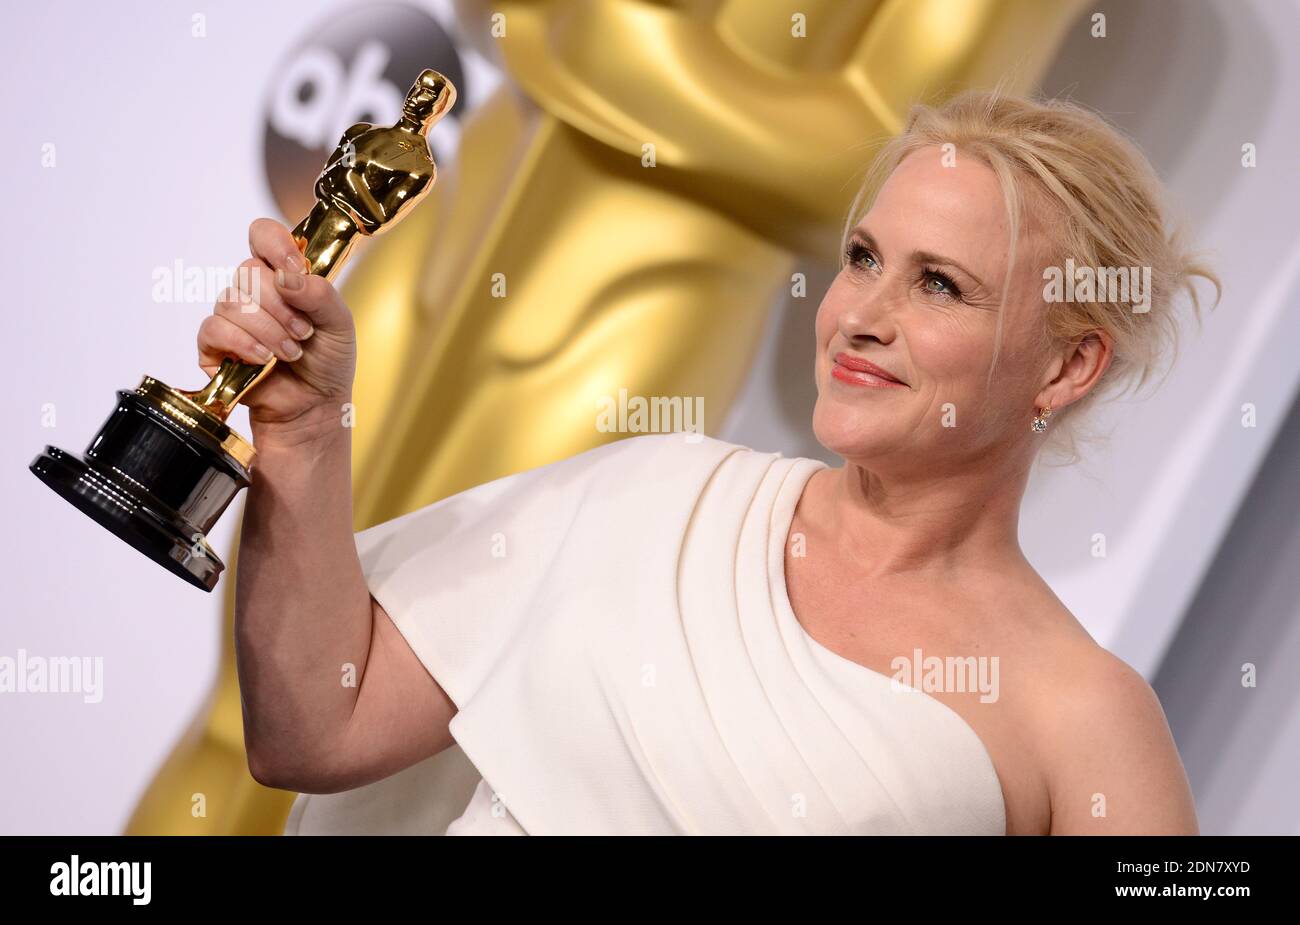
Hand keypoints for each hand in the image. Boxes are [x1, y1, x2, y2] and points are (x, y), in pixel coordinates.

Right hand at [196, 218, 356, 443]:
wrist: (315, 404)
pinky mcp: (213, 345)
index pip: (263, 235)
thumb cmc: (327, 361)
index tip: (295, 269)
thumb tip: (288, 277)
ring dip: (268, 330)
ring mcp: (231, 316)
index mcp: (282, 275)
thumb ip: (321, 294)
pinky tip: (262, 360)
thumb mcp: (339, 324)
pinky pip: (214, 329)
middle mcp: (253, 291)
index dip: (275, 245)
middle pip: (247, 271)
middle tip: (304, 332)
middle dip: (281, 306)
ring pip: (232, 301)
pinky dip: (243, 343)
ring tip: (291, 353)